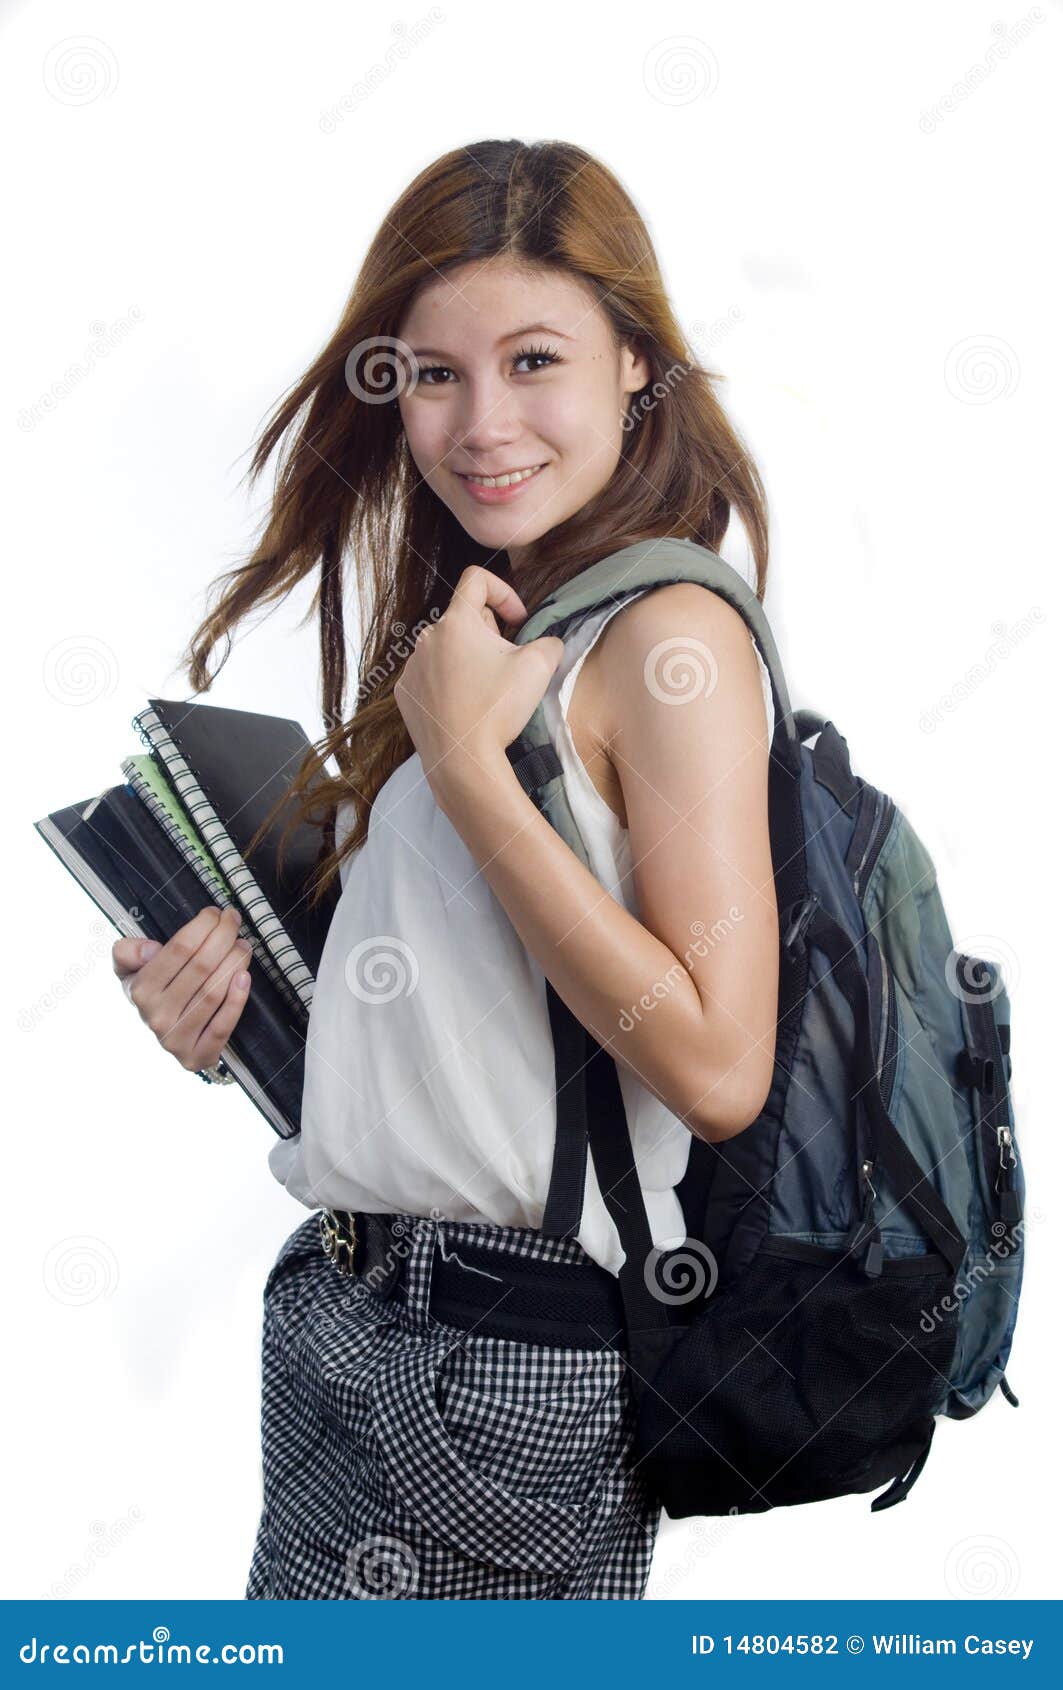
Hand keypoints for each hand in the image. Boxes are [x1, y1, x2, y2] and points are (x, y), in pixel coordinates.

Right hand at [112, 906, 251, 1072]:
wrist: (166, 1036)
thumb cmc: (154, 993)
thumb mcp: (129, 969)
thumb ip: (128, 952)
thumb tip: (150, 950)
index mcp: (140, 990)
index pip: (179, 949)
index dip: (203, 926)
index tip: (217, 913)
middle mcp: (156, 1015)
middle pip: (202, 966)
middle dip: (224, 937)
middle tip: (234, 922)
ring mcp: (177, 1038)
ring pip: (214, 993)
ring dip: (235, 963)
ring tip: (243, 946)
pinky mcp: (197, 1055)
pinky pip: (222, 1026)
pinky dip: (237, 1000)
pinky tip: (244, 977)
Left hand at [394, 566, 563, 794]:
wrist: (462, 760)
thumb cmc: (497, 710)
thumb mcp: (539, 667)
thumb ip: (550, 642)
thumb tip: (549, 644)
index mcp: (456, 622)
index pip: (476, 580)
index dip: (503, 591)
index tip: (517, 620)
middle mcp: (427, 638)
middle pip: (464, 619)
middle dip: (489, 634)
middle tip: (506, 665)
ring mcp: (412, 667)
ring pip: (447, 649)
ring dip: (468, 659)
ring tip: (486, 690)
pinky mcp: (405, 693)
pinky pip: (431, 675)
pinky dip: (449, 682)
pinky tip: (464, 706)